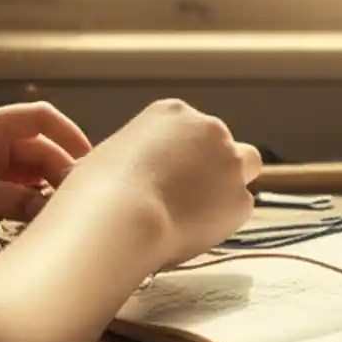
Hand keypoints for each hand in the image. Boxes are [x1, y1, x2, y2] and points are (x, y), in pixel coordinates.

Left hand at [0, 102, 91, 221]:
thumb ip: (6, 198)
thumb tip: (49, 209)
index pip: (40, 118)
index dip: (70, 133)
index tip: (88, 162)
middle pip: (43, 151)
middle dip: (62, 174)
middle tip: (75, 204)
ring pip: (35, 173)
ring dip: (49, 191)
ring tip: (60, 216)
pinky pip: (20, 189)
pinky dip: (33, 203)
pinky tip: (40, 220)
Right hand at [55, 99, 261, 265]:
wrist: (119, 217)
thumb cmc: (98, 188)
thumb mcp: (111, 153)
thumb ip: (138, 154)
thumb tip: (133, 170)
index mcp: (173, 112)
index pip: (192, 129)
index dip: (184, 154)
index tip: (170, 175)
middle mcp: (210, 129)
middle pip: (225, 144)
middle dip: (216, 164)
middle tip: (192, 192)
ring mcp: (230, 163)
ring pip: (244, 171)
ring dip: (226, 187)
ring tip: (194, 213)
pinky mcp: (241, 199)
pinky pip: (239, 208)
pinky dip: (223, 219)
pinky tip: (194, 230)